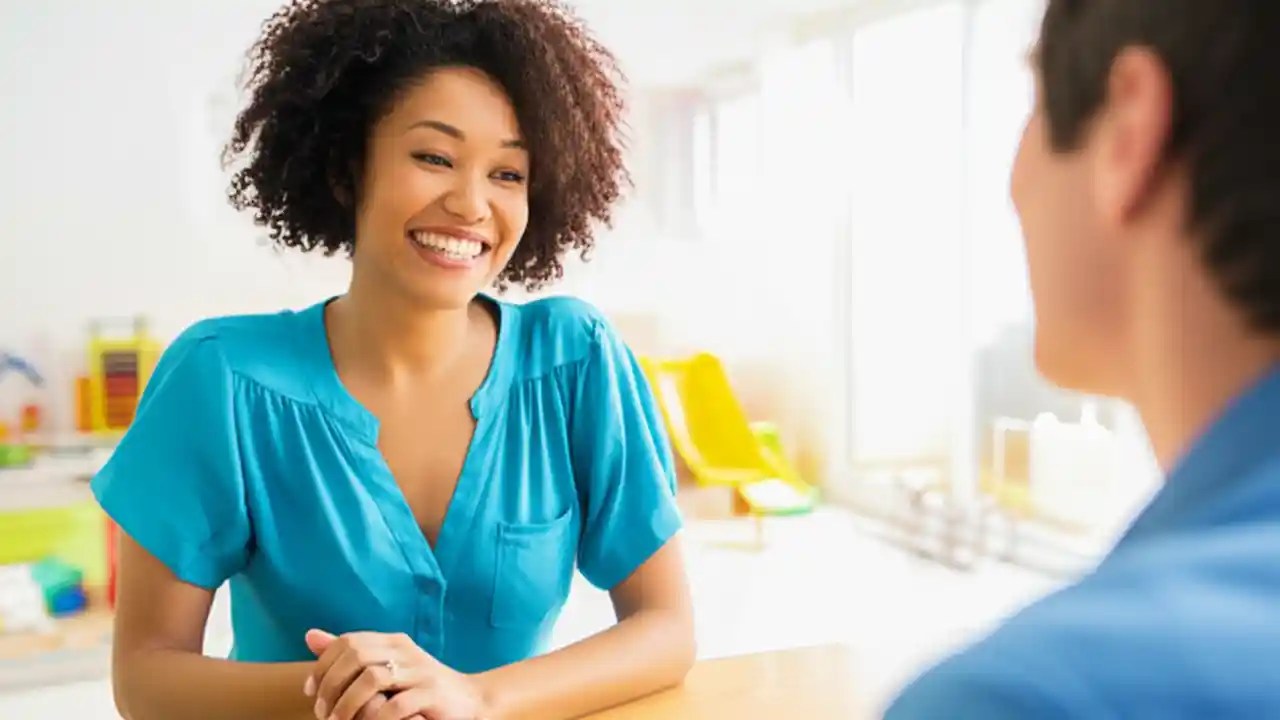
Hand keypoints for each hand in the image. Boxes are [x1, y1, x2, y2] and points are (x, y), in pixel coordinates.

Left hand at [304, 629, 489, 719]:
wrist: (470, 700)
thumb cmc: (420, 686)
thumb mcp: (385, 666)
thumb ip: (350, 654)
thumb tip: (309, 635)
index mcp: (393, 641)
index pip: (348, 642)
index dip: (323, 665)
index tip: (311, 691)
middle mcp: (406, 650)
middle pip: (356, 657)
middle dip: (331, 685)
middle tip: (322, 712)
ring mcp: (420, 671)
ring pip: (372, 679)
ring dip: (348, 704)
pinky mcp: (431, 694)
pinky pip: (396, 704)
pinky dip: (376, 719)